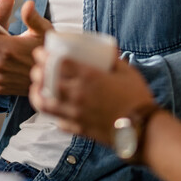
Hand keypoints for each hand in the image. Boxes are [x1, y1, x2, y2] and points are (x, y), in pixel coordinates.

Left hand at [29, 49, 155, 146]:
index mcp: (89, 77)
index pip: (57, 63)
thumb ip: (114, 59)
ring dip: (37, 94)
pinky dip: (53, 114)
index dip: (44, 56)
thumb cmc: (137, 98)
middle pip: (45, 81)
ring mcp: (75, 114)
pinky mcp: (78, 129)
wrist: (142, 130)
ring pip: (44, 104)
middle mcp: (77, 95)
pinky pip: (58, 121)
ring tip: (37, 89)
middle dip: (37, 73)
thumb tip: (108, 49)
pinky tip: (56, 109)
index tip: (40, 52)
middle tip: (37, 69)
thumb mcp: (127, 72)